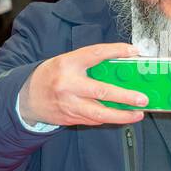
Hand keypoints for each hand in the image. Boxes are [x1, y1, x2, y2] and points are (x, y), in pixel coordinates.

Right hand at [19, 42, 148, 126]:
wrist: (28, 98)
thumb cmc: (52, 76)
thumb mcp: (67, 62)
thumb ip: (90, 64)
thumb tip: (120, 66)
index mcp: (68, 63)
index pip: (95, 54)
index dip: (116, 51)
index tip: (134, 51)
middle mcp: (68, 84)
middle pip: (101, 90)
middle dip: (125, 96)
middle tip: (142, 98)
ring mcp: (69, 104)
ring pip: (99, 113)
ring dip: (122, 115)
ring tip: (138, 114)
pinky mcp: (70, 118)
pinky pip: (94, 119)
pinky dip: (108, 118)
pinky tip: (120, 116)